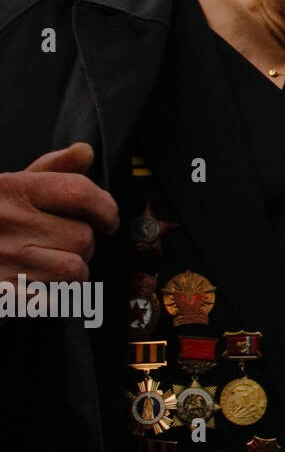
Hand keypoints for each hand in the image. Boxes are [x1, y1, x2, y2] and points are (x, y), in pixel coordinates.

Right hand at [0, 143, 118, 285]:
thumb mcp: (7, 186)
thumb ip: (49, 169)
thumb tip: (86, 152)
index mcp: (12, 189)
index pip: (80, 193)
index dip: (105, 208)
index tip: (107, 220)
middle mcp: (8, 222)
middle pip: (83, 237)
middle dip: (85, 244)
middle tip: (66, 245)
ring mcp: (3, 260)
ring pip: (74, 270)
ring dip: (73, 273)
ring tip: (52, 266)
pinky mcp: (2, 294)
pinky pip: (54, 299)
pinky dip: (55, 297)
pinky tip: (37, 286)